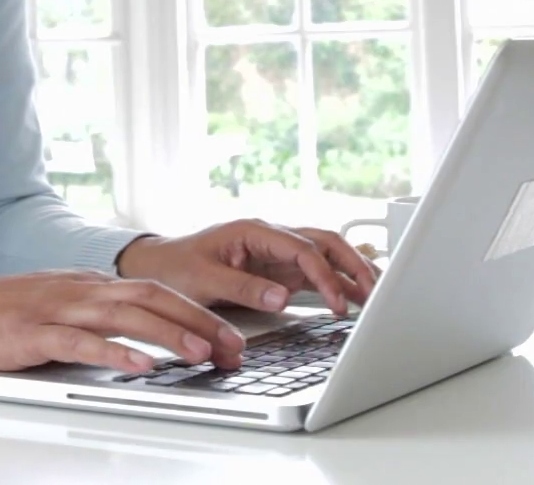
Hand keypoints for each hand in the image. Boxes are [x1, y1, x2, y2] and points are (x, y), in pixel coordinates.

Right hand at [0, 270, 247, 375]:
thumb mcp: (58, 307)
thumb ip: (97, 319)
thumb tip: (141, 340)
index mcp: (89, 284)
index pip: (155, 292)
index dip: (197, 312)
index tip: (228, 337)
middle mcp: (80, 290)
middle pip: (152, 298)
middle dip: (198, 321)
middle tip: (233, 347)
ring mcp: (57, 308)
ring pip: (124, 315)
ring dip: (167, 334)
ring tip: (201, 353)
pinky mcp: (33, 333)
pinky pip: (80, 341)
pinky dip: (113, 352)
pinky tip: (138, 365)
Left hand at [115, 219, 378, 316]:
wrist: (157, 268)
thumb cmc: (175, 268)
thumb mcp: (203, 279)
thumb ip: (243, 287)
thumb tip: (283, 297)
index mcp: (253, 230)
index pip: (302, 248)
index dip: (324, 275)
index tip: (337, 303)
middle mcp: (270, 237)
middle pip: (323, 242)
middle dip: (352, 264)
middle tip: (376, 293)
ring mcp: (276, 253)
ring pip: (325, 255)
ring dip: (350, 272)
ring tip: (376, 296)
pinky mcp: (276, 270)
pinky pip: (314, 273)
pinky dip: (336, 283)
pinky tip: (354, 298)